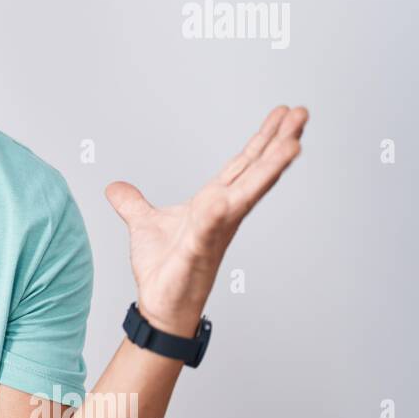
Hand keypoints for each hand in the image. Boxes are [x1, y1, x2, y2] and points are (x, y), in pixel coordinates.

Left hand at [105, 105, 308, 336]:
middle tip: (302, 113)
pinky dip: (214, 212)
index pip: (242, 164)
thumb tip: (116, 188)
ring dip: (269, 169)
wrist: (160, 305)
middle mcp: (222, 214)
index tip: (283, 114)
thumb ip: (133, 204)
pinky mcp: (197, 252)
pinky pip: (207, 228)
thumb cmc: (165, 268)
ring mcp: (214, 232)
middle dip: (279, 142)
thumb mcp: (143, 225)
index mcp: (214, 203)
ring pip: (246, 194)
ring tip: (292, 142)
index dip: (262, 139)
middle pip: (255, 171)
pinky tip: (220, 197)